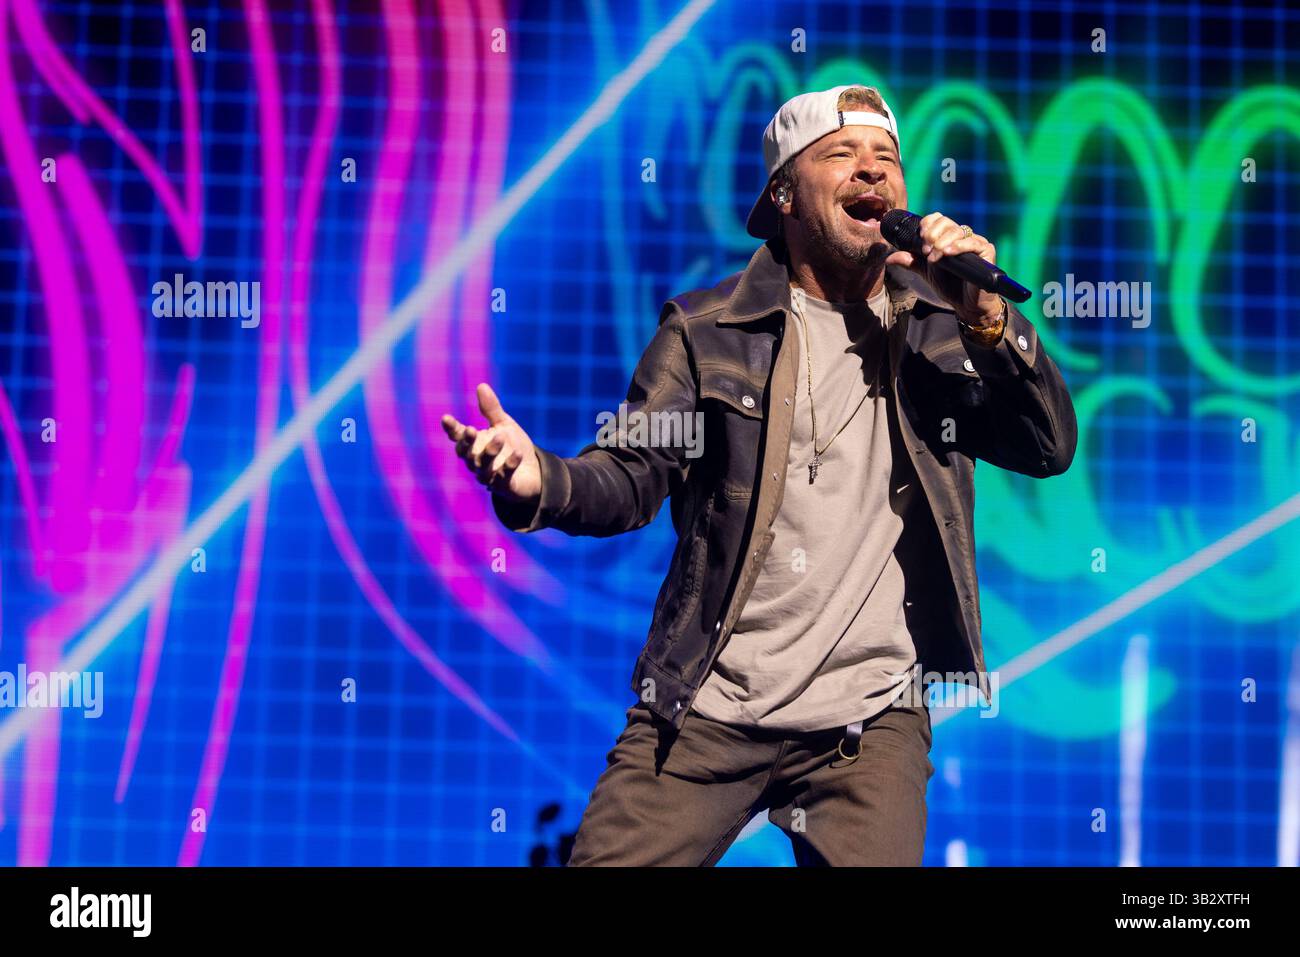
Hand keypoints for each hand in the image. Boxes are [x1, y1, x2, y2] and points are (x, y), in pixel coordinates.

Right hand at [441, 383, 541, 504]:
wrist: (533, 470)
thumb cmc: (512, 445)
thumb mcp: (503, 424)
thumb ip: (491, 409)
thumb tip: (481, 385)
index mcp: (474, 444)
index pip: (458, 437)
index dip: (451, 429)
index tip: (446, 418)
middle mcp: (477, 461)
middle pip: (467, 453)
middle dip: (468, 443)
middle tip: (471, 429)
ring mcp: (489, 475)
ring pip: (484, 466)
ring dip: (491, 452)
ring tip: (500, 437)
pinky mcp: (504, 486)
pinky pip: (504, 477)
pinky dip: (510, 465)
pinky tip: (517, 454)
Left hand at [884, 211, 1002, 326]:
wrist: (966, 305)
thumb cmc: (949, 286)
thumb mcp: (925, 271)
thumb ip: (910, 261)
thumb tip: (889, 258)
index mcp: (948, 237)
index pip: (938, 219)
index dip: (928, 224)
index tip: (920, 237)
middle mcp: (962, 236)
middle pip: (947, 222)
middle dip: (932, 235)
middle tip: (925, 251)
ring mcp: (975, 242)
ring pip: (958, 231)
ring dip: (941, 243)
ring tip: (933, 258)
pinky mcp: (987, 251)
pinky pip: (973, 242)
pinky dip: (959, 246)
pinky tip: (948, 253)